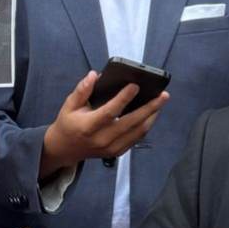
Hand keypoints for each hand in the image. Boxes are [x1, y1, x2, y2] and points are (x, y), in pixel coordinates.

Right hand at [40, 71, 169, 178]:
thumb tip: (95, 75)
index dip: (123, 99)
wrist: (64, 149)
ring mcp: (111, 148)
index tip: (135, 85)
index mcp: (88, 127)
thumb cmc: (68, 124)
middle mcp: (102, 139)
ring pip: (138, 132)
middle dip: (149, 108)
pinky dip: (146, 125)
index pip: (109, 112)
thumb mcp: (69, 105)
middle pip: (131, 123)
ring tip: (160, 102)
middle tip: (163, 95)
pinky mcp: (117, 152)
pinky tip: (152, 113)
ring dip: (152, 116)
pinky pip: (136, 138)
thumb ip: (82, 90)